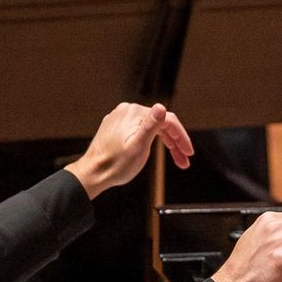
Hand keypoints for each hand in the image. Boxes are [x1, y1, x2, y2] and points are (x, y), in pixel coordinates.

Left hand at [67, 102, 192, 198]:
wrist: (92, 174)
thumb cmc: (115, 165)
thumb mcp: (139, 147)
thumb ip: (151, 126)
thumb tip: (161, 107)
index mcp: (134, 113)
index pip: (167, 121)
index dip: (181, 136)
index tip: (188, 152)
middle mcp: (127, 111)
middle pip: (160, 124)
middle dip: (175, 143)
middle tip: (184, 159)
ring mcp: (121, 119)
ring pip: (151, 128)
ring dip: (166, 143)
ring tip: (176, 160)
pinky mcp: (116, 127)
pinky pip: (140, 130)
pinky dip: (151, 141)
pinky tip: (156, 151)